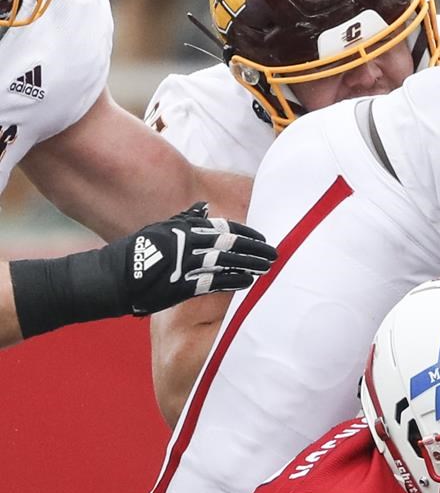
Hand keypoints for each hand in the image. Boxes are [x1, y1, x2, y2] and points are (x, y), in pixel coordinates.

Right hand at [109, 203, 277, 314]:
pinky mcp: (180, 285)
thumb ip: (185, 219)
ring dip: (249, 264)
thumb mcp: (160, 229)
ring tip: (267, 268)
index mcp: (183, 229)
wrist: (112, 277)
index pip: (224, 228)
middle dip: (255, 248)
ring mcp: (184, 265)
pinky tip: (248, 282)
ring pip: (226, 262)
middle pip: (230, 244)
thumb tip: (204, 207)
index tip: (262, 238)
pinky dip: (233, 281)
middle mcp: (186, 244)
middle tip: (274, 253)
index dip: (246, 233)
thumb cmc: (138, 252)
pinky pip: (213, 282)